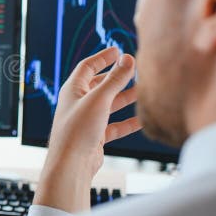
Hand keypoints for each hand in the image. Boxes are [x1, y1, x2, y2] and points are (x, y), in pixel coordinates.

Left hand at [33, 47, 141, 212]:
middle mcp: (79, 102)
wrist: (71, 164)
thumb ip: (115, 80)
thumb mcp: (99, 99)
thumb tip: (128, 59)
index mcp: (73, 89)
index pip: (88, 66)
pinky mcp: (95, 136)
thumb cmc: (78, 130)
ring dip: (126, 98)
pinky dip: (128, 122)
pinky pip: (114, 125)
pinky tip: (142, 119)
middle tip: (136, 70)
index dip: (103, 57)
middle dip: (118, 77)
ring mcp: (87, 120)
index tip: (118, 51)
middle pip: (101, 84)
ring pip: (110, 104)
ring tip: (144, 91)